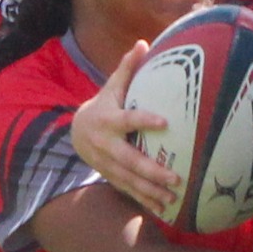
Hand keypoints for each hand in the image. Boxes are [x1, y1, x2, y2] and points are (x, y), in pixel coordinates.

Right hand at [69, 41, 179, 216]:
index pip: (128, 120)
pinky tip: (164, 208)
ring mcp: (107, 164)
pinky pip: (129, 190)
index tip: (165, 123)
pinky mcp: (110, 176)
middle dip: (152, 170)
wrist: (76, 132)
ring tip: (174, 197)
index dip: (145, 121)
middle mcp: (105, 145)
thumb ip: (127, 68)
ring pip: (129, 180)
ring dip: (151, 190)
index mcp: (108, 120)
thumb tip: (143, 42)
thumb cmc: (104, 105)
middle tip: (176, 176)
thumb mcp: (111, 87)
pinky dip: (145, 200)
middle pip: (129, 160)